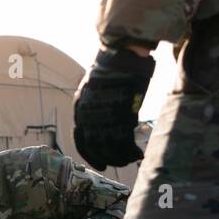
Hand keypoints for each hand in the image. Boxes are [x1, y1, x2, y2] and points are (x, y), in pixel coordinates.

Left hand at [73, 46, 154, 169]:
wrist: (122, 54)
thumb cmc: (112, 68)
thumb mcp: (94, 87)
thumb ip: (95, 106)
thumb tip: (103, 124)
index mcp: (80, 108)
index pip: (81, 140)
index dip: (91, 155)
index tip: (101, 164)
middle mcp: (88, 116)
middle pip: (95, 148)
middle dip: (108, 159)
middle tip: (121, 163)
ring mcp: (104, 117)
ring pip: (110, 148)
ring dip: (121, 158)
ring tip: (131, 157)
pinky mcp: (120, 116)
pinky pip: (124, 143)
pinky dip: (131, 152)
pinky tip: (138, 153)